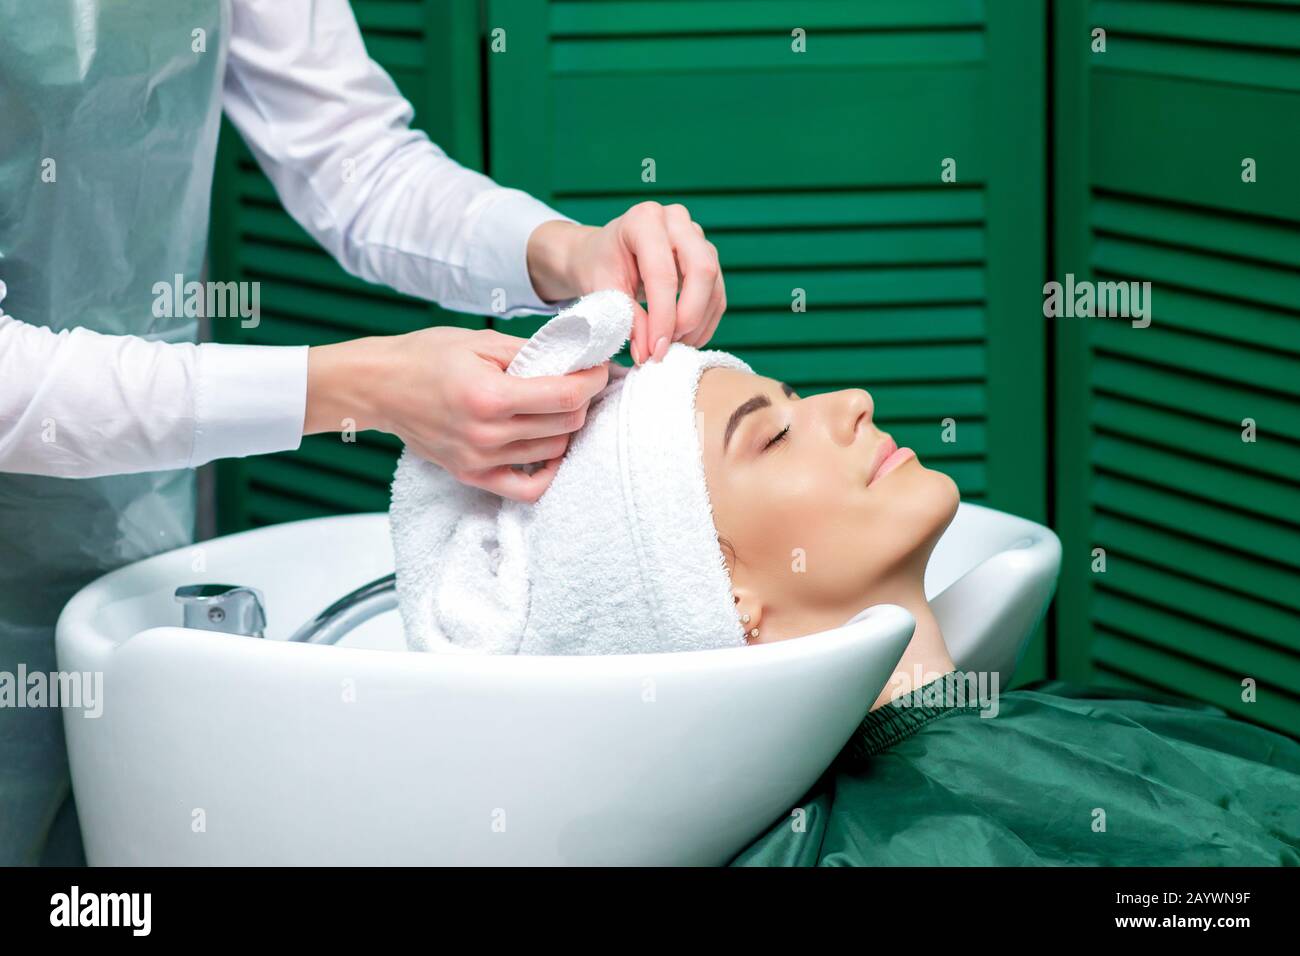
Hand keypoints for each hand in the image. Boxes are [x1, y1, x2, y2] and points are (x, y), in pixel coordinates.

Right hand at [305, 327, 608, 501]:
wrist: (378, 387)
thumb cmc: (426, 357)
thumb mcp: (480, 341)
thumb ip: (531, 352)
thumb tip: (576, 359)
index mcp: (490, 396)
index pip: (566, 397)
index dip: (593, 381)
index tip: (599, 368)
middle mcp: (487, 434)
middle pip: (566, 426)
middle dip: (583, 401)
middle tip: (579, 382)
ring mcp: (480, 460)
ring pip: (554, 452)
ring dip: (566, 429)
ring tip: (558, 407)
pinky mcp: (473, 476)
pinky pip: (528, 489)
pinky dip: (548, 471)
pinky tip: (548, 448)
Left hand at [526, 202, 726, 363]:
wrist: (604, 254)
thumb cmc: (600, 266)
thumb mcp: (603, 290)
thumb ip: (627, 318)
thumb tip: (648, 353)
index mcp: (644, 220)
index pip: (663, 273)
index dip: (662, 316)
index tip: (655, 349)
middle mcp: (676, 221)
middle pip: (702, 270)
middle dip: (688, 316)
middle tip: (667, 346)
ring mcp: (697, 237)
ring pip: (714, 285)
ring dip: (697, 324)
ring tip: (672, 346)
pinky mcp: (708, 258)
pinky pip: (717, 294)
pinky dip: (705, 323)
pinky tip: (685, 339)